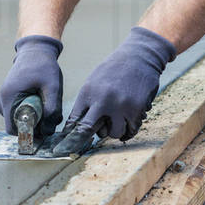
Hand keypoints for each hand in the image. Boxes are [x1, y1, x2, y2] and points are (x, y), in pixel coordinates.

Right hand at [0, 35, 63, 136]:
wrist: (35, 50)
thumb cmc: (44, 66)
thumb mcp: (53, 86)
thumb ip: (52, 108)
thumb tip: (48, 130)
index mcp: (8, 97)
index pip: (12, 129)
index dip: (28, 133)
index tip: (43, 130)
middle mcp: (1, 100)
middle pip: (15, 125)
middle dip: (33, 126)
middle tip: (50, 117)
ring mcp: (3, 98)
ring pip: (17, 120)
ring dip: (32, 118)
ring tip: (46, 105)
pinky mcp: (7, 97)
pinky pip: (17, 112)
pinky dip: (29, 112)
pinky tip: (40, 102)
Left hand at [51, 27, 175, 155]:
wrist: (140, 56)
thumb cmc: (115, 69)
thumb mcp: (94, 81)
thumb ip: (87, 102)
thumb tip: (78, 126)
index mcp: (88, 92)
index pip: (74, 121)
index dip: (69, 137)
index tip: (64, 148)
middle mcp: (102, 100)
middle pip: (88, 131)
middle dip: (87, 137)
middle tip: (91, 136)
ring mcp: (120, 106)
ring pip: (112, 134)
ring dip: (114, 131)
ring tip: (116, 121)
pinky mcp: (136, 109)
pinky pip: (131, 130)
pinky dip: (129, 130)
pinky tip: (128, 124)